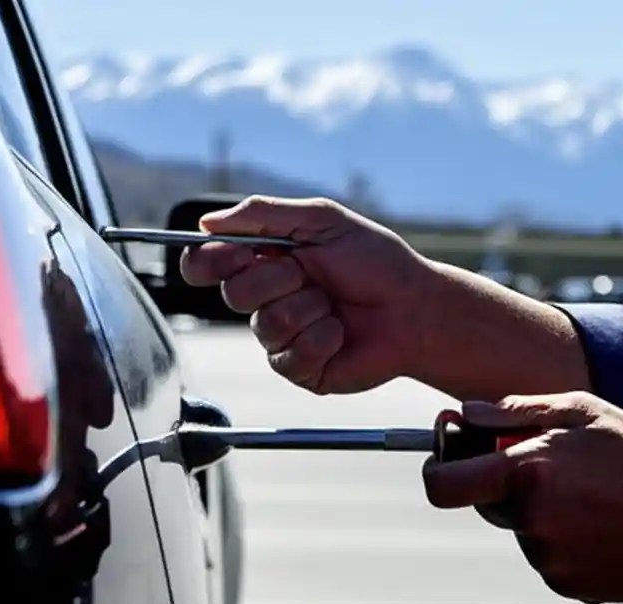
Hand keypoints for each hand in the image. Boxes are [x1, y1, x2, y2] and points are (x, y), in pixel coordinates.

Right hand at [179, 196, 431, 393]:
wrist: (416, 307)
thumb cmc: (376, 262)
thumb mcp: (323, 221)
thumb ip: (263, 214)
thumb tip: (206, 223)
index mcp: (266, 261)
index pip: (208, 263)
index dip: (211, 260)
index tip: (239, 253)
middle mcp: (267, 300)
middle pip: (235, 293)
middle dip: (280, 279)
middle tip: (315, 275)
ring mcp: (281, 337)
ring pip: (267, 324)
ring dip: (310, 308)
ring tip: (335, 305)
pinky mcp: (300, 369)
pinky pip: (291, 356)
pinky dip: (323, 338)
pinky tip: (341, 333)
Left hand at [422, 391, 622, 603]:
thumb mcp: (586, 414)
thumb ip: (516, 411)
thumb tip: (464, 414)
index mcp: (528, 472)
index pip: (444, 484)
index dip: (436, 472)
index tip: (444, 463)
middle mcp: (531, 520)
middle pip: (488, 504)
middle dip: (507, 484)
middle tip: (559, 467)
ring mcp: (549, 559)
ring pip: (524, 531)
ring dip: (545, 513)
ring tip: (600, 498)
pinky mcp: (569, 585)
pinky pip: (551, 558)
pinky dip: (568, 542)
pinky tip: (608, 526)